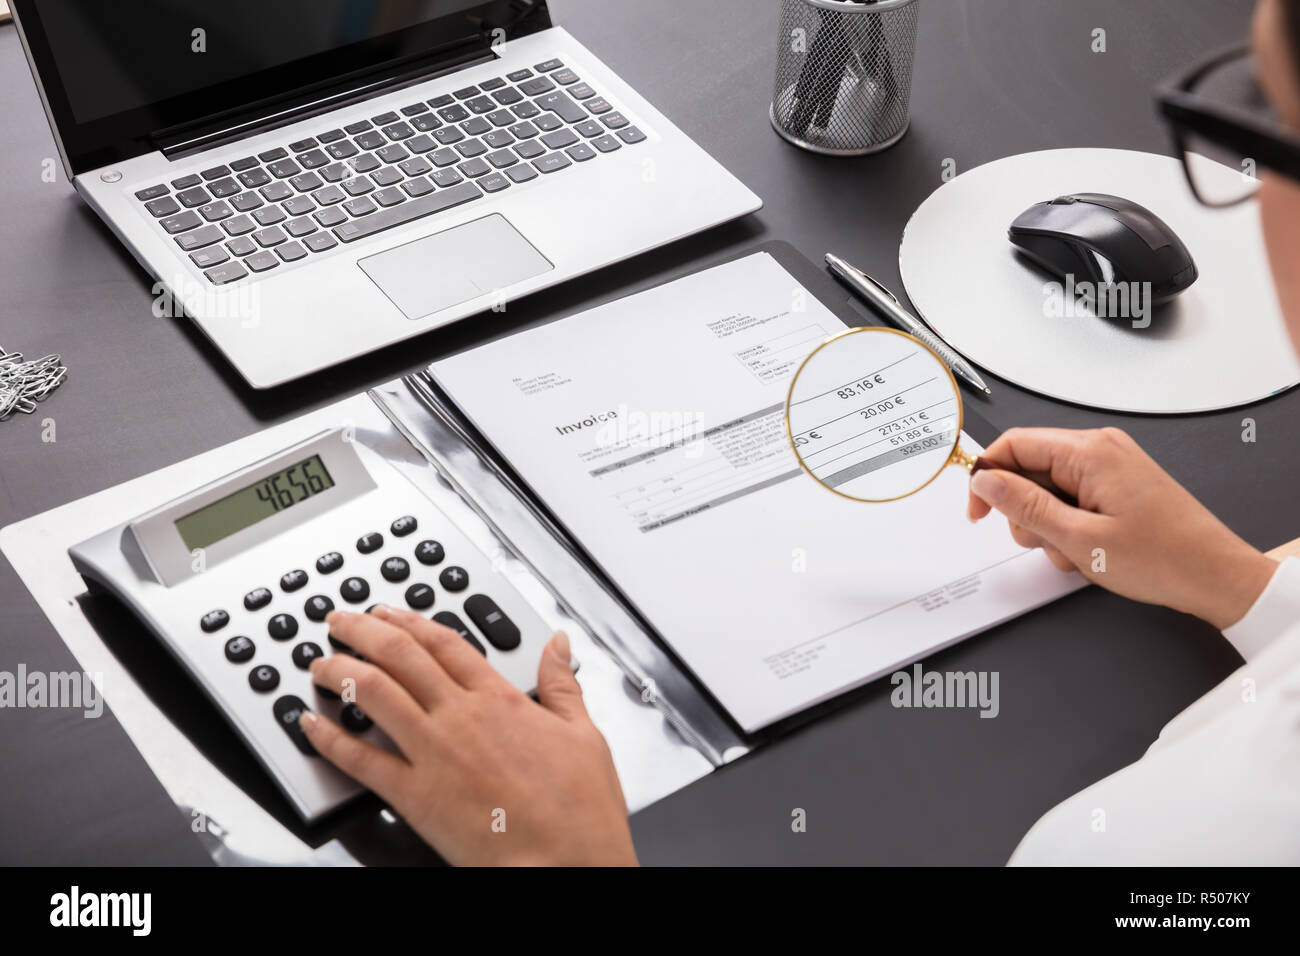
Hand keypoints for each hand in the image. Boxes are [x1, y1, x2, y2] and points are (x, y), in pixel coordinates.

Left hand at [299, 606, 636, 865]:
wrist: (566, 861)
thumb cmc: (579, 809)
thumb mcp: (584, 733)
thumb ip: (562, 684)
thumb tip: (557, 645)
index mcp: (501, 699)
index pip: (444, 643)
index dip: (410, 620)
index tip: (388, 612)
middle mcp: (461, 716)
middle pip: (400, 655)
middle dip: (362, 631)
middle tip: (340, 621)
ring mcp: (434, 753)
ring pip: (374, 694)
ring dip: (340, 671)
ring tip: (320, 662)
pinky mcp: (414, 795)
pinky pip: (361, 759)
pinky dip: (330, 739)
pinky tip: (311, 726)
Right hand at [967, 427, 1276, 630]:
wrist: (1215, 575)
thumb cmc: (1164, 557)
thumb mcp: (1079, 538)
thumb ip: (1025, 506)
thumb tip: (985, 481)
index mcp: (1090, 452)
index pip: (1014, 445)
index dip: (987, 478)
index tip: (978, 511)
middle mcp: (1100, 450)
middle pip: (1029, 468)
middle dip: (1024, 511)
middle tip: (1044, 541)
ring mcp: (1111, 467)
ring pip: (1047, 489)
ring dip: (1047, 525)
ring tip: (1075, 551)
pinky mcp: (1117, 484)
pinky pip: (1071, 498)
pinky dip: (1069, 526)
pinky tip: (1089, 549)